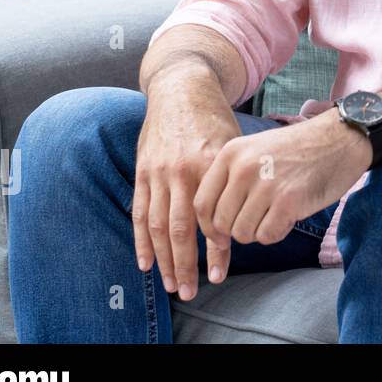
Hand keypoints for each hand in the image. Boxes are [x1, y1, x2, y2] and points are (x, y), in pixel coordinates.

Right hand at [134, 69, 241, 300]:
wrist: (182, 88)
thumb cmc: (215, 120)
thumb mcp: (234, 145)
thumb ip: (234, 182)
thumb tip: (242, 223)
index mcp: (210, 165)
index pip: (212, 218)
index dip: (215, 249)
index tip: (220, 273)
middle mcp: (182, 171)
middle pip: (182, 229)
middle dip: (185, 265)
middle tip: (189, 293)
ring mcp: (158, 172)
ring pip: (158, 225)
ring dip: (163, 260)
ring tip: (170, 285)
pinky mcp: (143, 171)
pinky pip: (140, 212)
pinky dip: (141, 240)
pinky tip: (145, 263)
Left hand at [193, 108, 370, 289]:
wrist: (340, 138)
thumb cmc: (299, 149)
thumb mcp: (255, 150)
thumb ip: (231, 179)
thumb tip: (213, 224)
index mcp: (231, 153)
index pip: (202, 203)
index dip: (208, 227)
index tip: (220, 236)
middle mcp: (244, 168)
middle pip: (220, 224)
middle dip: (235, 233)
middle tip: (255, 225)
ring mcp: (266, 184)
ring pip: (242, 233)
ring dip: (258, 233)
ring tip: (274, 215)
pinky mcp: (288, 201)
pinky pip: (267, 236)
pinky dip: (277, 233)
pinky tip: (289, 217)